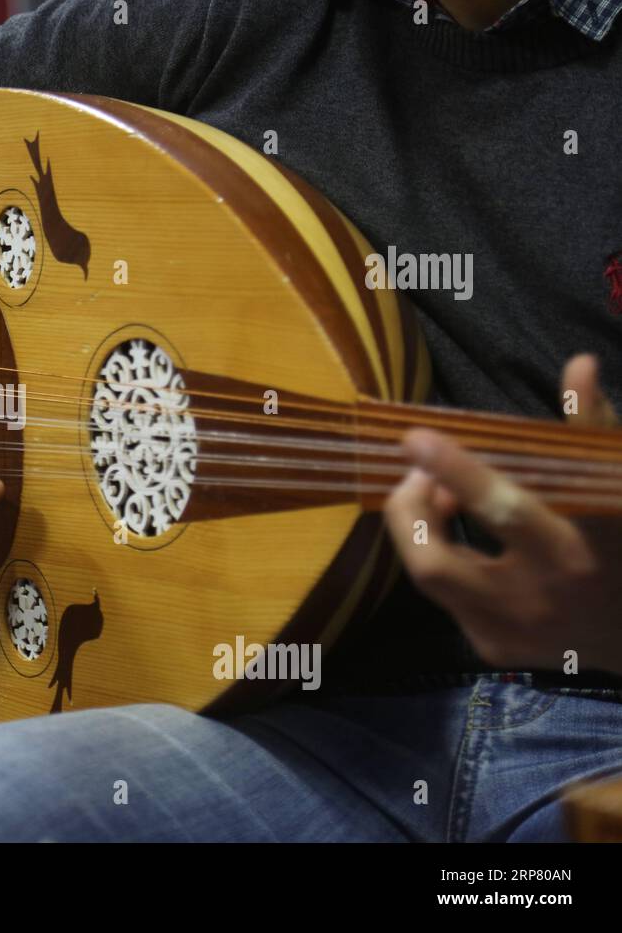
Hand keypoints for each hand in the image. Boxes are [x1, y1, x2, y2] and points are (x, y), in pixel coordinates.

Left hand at [384, 354, 621, 677]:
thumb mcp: (616, 489)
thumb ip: (595, 430)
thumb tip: (579, 365)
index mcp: (579, 552)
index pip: (505, 509)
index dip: (457, 471)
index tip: (415, 436)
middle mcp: (538, 600)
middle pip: (436, 561)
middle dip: (411, 507)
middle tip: (415, 468)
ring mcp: (509, 630)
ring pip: (428, 574)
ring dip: (419, 525)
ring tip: (436, 492)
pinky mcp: (490, 646)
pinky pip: (443, 591)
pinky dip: (439, 550)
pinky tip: (451, 530)